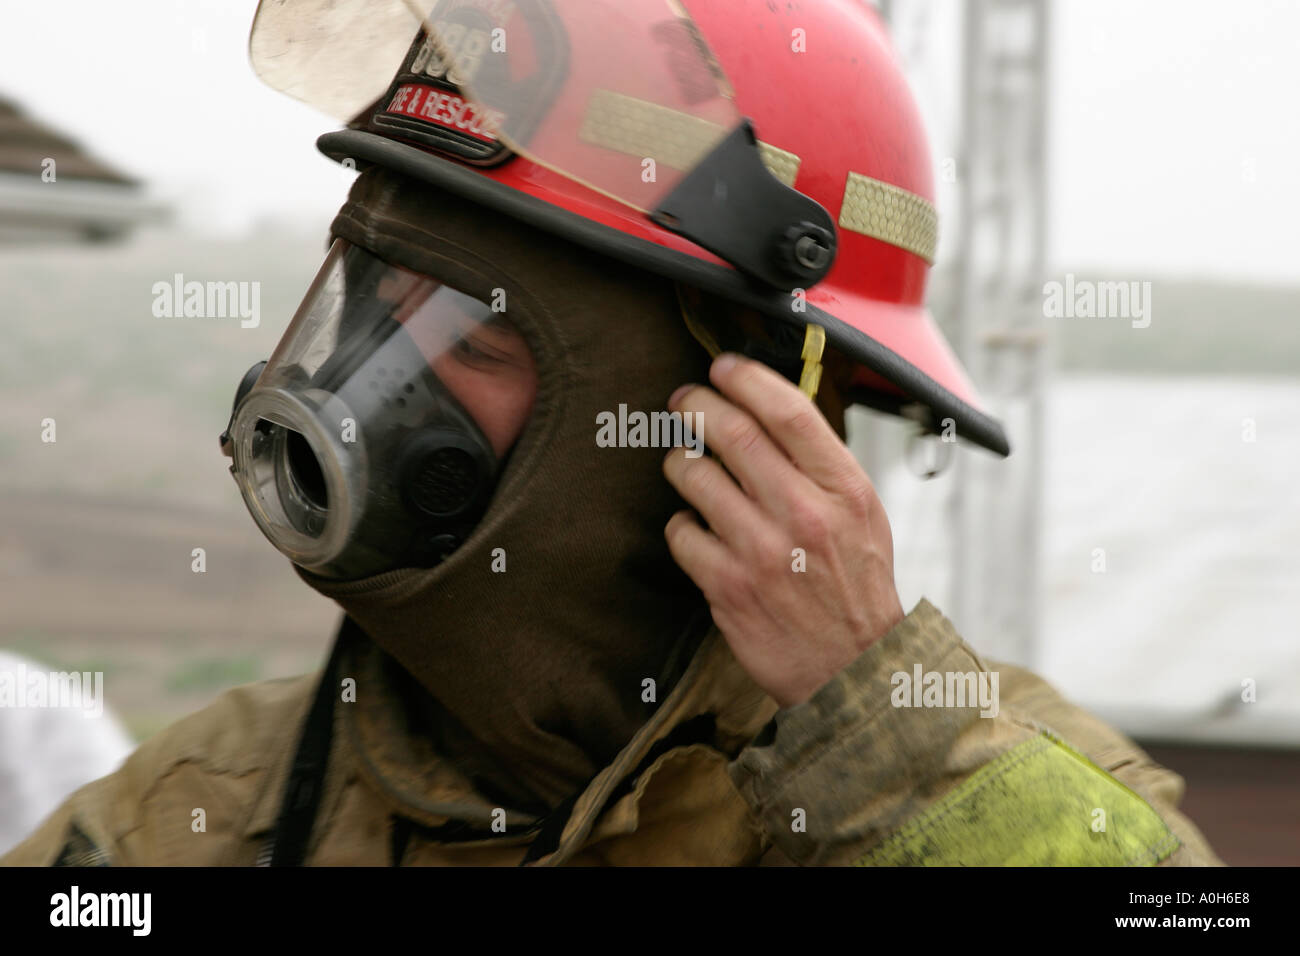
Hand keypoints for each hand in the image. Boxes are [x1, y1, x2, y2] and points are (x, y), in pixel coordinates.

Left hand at [663, 353, 904, 708]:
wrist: (854, 668)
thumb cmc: (855, 587)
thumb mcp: (862, 514)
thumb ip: (821, 465)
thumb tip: (770, 410)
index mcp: (843, 489)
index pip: (787, 412)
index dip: (746, 379)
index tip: (723, 367)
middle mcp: (803, 514)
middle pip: (732, 433)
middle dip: (696, 406)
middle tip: (683, 401)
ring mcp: (761, 551)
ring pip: (695, 476)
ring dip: (680, 461)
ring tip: (685, 464)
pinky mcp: (727, 586)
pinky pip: (680, 532)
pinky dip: (680, 524)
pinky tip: (695, 529)